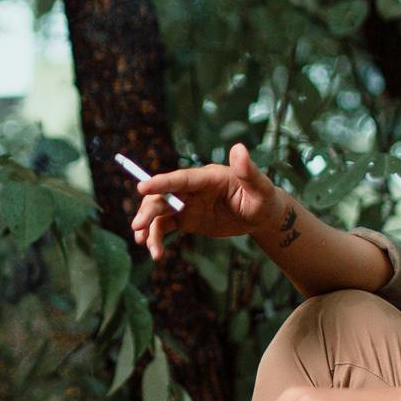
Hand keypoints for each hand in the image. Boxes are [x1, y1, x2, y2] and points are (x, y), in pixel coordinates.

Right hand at [129, 139, 276, 261]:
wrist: (261, 216)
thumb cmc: (262, 198)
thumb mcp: (259, 187)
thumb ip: (248, 171)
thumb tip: (239, 148)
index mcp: (207, 177)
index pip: (181, 179)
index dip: (162, 182)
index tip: (142, 187)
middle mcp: (192, 188)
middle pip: (164, 196)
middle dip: (149, 210)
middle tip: (138, 226)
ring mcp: (186, 203)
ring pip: (160, 212)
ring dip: (149, 227)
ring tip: (144, 244)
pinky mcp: (185, 218)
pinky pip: (165, 226)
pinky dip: (156, 237)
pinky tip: (154, 252)